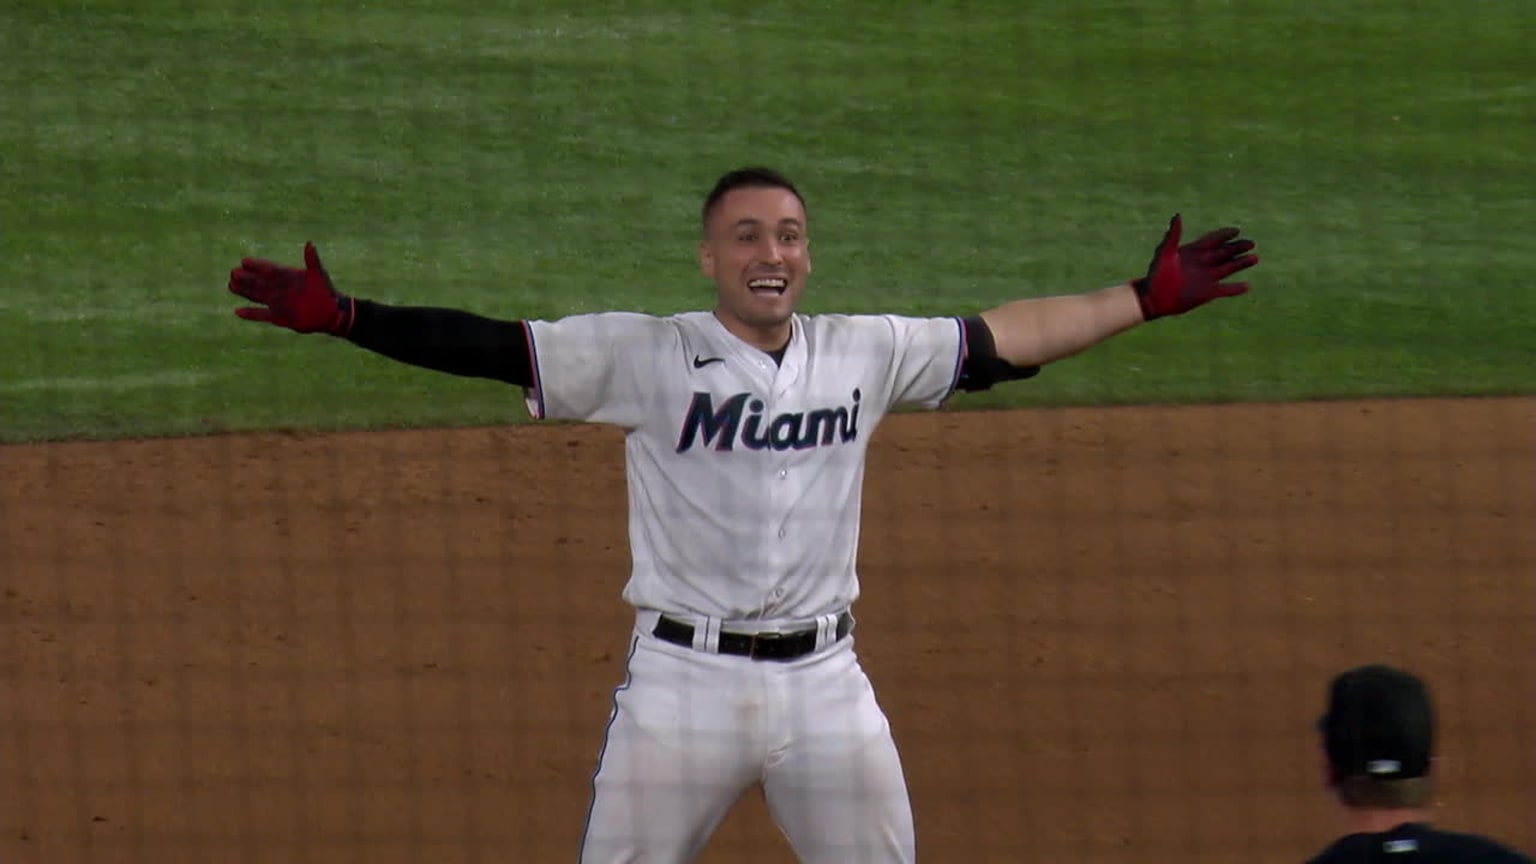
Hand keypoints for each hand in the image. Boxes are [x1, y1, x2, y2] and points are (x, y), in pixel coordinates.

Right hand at [229, 242, 355, 335]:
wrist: (332, 313)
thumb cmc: (327, 291)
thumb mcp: (319, 274)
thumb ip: (312, 260)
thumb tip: (309, 243)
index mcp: (288, 276)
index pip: (269, 269)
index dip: (257, 265)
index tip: (244, 261)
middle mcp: (280, 289)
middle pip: (259, 282)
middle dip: (246, 278)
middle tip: (234, 273)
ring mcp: (278, 303)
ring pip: (257, 296)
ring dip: (244, 292)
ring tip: (231, 285)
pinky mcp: (279, 318)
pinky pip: (262, 315)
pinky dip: (251, 314)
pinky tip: (238, 311)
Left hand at [1132, 215, 1257, 320]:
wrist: (1153, 297)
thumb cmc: (1156, 274)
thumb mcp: (1165, 252)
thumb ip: (1173, 235)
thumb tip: (1177, 215)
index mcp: (1194, 251)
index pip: (1213, 240)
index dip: (1225, 235)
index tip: (1236, 231)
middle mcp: (1204, 263)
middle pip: (1225, 252)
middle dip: (1238, 248)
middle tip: (1250, 243)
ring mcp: (1207, 278)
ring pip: (1229, 268)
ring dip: (1241, 264)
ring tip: (1254, 258)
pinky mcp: (1208, 293)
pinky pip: (1226, 290)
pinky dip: (1236, 288)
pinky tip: (1247, 285)